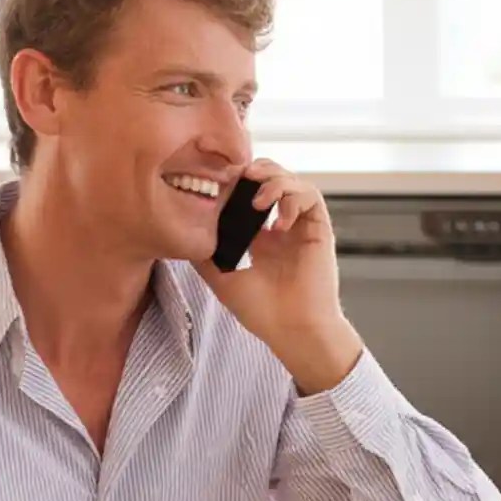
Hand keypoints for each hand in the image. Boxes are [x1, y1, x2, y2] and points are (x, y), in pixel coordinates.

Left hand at [193, 158, 362, 394]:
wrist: (292, 330)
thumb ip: (204, 253)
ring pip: (292, 181)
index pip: (248, 192)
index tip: (217, 181)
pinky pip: (311, 197)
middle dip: (255, 170)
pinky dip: (293, 199)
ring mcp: (300, 227)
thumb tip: (182, 231)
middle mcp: (280, 227)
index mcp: (258, 236)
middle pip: (272, 178)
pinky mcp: (318, 230)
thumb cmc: (261, 311)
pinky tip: (278, 223)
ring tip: (258, 200)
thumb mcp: (221, 277)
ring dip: (274, 181)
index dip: (235, 180)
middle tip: (239, 175)